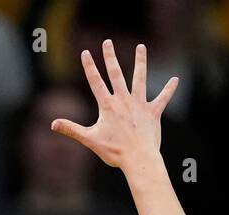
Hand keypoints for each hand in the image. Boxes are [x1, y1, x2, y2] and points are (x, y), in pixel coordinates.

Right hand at [51, 41, 178, 169]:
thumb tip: (53, 124)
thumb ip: (71, 129)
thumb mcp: (90, 139)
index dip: (89, 67)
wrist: (138, 159)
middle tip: (107, 42)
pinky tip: (175, 79)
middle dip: (110, 57)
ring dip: (140, 62)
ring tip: (141, 47)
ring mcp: (140, 105)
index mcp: (108, 106)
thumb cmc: (114, 151)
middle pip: (116, 74)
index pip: (96, 82)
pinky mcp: (153, 112)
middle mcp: (124, 101)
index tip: (86, 53)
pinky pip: (163, 98)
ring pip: (140, 79)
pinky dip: (169, 89)